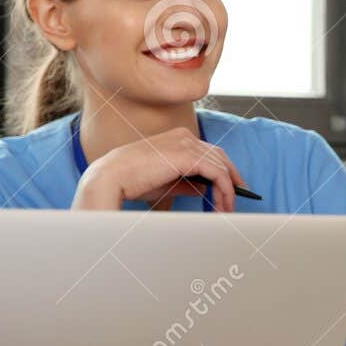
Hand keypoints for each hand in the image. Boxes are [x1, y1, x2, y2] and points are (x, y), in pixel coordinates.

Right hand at [71, 127, 247, 211]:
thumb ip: (187, 182)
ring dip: (228, 190)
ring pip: (221, 166)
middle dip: (231, 180)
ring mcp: (187, 144)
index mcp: (177, 138)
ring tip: (226, 209)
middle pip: (220, 157)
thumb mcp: (166, 182)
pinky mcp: (188, 156)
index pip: (209, 152)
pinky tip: (222, 203)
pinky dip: (224, 189)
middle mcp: (185, 136)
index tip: (232, 187)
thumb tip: (206, 188)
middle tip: (234, 200)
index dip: (224, 170)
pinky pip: (217, 173)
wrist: (111, 178)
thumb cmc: (132, 181)